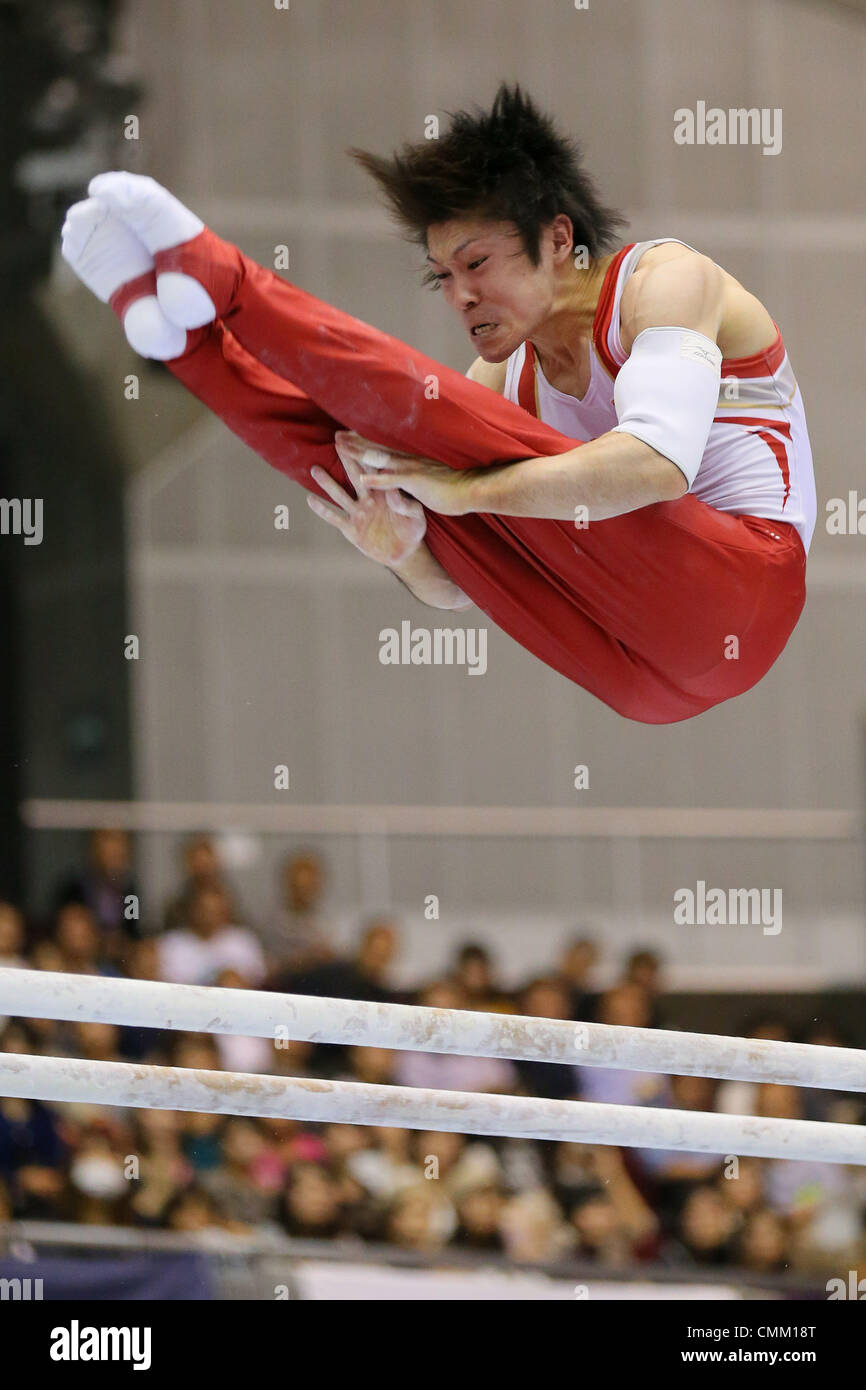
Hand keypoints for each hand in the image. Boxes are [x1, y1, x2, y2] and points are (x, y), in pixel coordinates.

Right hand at [307, 444, 426, 566]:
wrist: (405, 552)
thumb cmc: (412, 530)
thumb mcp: (414, 517)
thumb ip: (406, 504)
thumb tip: (394, 491)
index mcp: (384, 492)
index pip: (374, 469)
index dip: (367, 455)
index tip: (358, 439)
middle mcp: (368, 499)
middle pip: (354, 476)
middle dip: (345, 460)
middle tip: (334, 443)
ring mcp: (358, 513)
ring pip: (340, 494)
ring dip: (327, 483)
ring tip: (315, 470)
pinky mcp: (351, 529)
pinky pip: (335, 518)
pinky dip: (323, 510)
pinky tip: (310, 499)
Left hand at [334, 430, 479, 515]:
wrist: (474, 489)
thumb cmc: (457, 484)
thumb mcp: (434, 473)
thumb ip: (419, 469)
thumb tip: (413, 467)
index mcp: (412, 458)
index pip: (384, 446)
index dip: (366, 440)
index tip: (349, 434)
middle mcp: (409, 460)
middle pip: (377, 448)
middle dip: (356, 442)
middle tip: (336, 435)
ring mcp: (412, 469)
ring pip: (380, 459)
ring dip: (360, 454)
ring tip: (340, 449)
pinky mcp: (417, 483)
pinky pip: (394, 481)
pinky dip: (378, 481)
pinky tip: (362, 481)